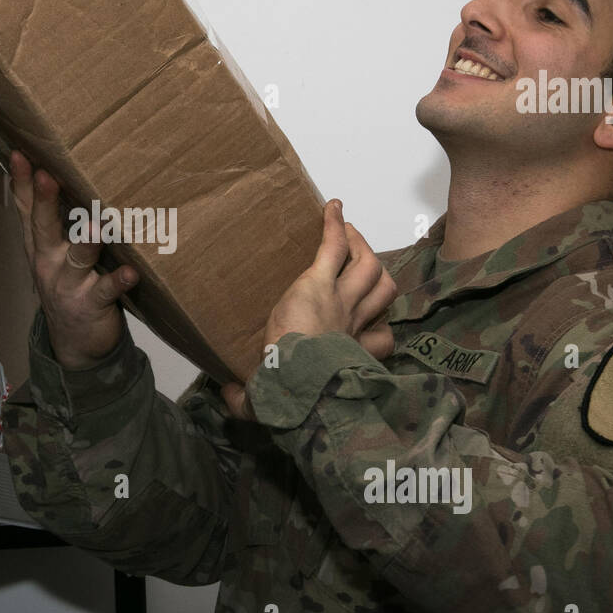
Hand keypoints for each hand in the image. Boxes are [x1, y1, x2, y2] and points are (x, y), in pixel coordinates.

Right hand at [10, 150, 137, 369]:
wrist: (75, 346)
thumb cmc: (70, 287)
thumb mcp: (53, 255)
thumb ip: (53, 222)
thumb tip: (56, 176)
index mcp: (39, 247)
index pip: (26, 210)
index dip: (21, 183)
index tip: (19, 154)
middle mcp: (49, 263)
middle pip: (44, 228)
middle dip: (45, 202)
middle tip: (48, 175)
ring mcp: (69, 285)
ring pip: (77, 257)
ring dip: (87, 241)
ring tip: (98, 225)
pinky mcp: (92, 304)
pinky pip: (106, 290)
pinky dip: (118, 280)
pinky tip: (131, 272)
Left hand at [222, 199, 397, 420]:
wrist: (291, 381)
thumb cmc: (288, 397)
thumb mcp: (267, 404)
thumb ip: (249, 400)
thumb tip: (228, 396)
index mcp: (348, 355)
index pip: (382, 340)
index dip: (380, 331)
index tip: (367, 325)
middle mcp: (351, 325)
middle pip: (383, 291)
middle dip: (376, 276)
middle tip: (360, 262)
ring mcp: (339, 301)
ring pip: (369, 266)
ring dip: (361, 247)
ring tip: (349, 233)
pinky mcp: (318, 283)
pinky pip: (334, 248)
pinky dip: (335, 226)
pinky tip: (332, 208)